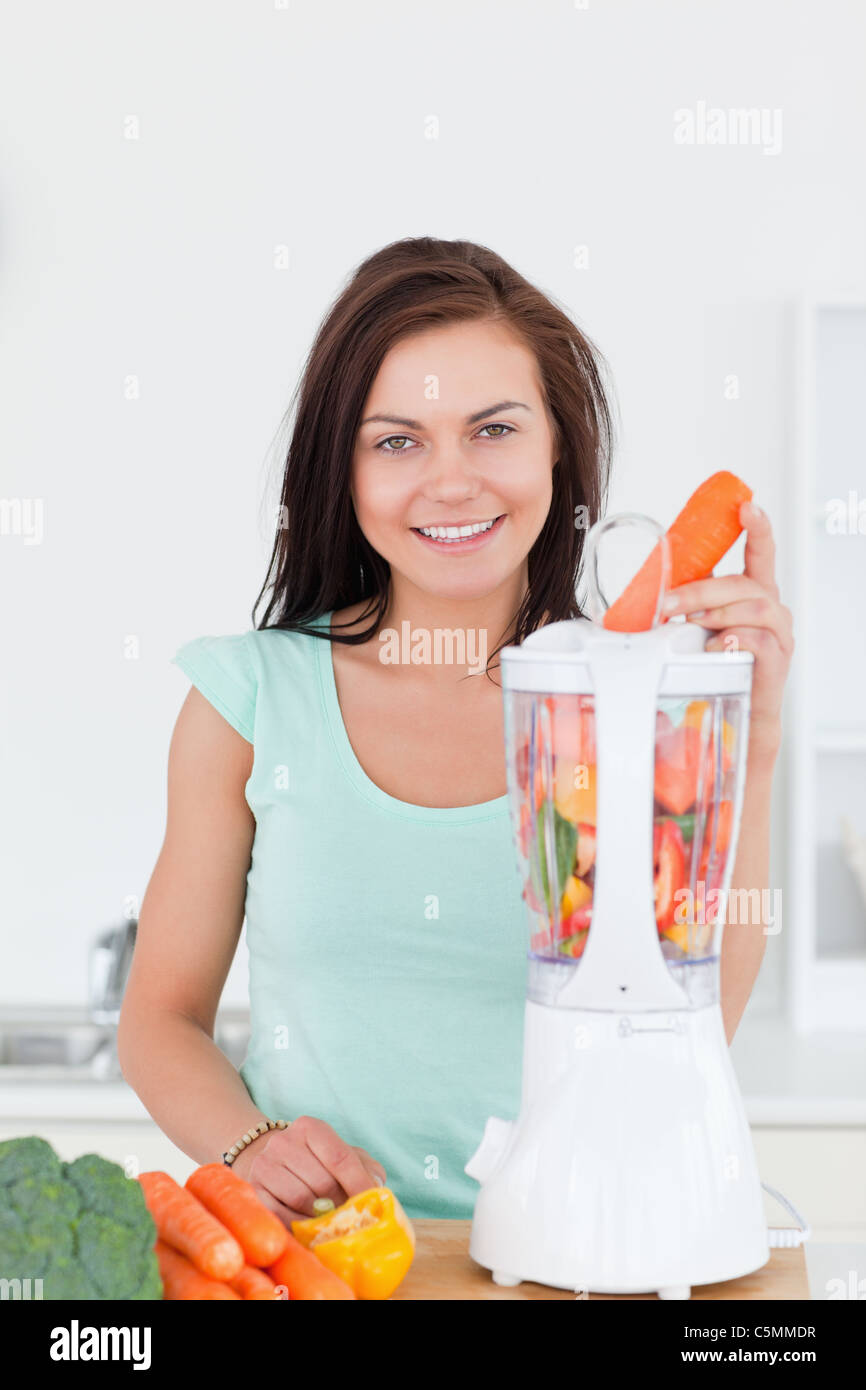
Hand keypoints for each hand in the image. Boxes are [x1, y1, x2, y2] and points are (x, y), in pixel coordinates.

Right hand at [229, 1116, 386, 1225]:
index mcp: (310, 1127)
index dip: (358, 1183)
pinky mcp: (251, 1189)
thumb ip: (365, 1168)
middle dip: (341, 1205)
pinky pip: (279, 1214)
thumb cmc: (315, 1163)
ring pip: (301, 1200)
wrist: (269, 1162)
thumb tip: (375, 1189)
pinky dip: (298, 1226)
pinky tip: (308, 1229)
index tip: (371, 1204)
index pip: (340, 1157)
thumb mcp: (342, 1156)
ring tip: (329, 1223)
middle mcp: (283, 1141)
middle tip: (350, 1219)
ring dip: (320, 1217)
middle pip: (322, 1182)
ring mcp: (264, 1164)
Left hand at [661, 500, 793, 759]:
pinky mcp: (778, 659)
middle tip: (668, 603)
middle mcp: (772, 607)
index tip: (746, 506)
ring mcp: (779, 633)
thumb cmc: (720, 660)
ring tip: (691, 625)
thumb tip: (649, 584)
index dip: (757, 528)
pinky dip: (732, 640)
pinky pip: (758, 641)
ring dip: (716, 613)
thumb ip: (690, 600)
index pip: (762, 552)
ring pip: (754, 609)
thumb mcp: (702, 622)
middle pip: (744, 584)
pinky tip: (714, 646)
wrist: (741, 710)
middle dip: (702, 590)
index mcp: (754, 592)